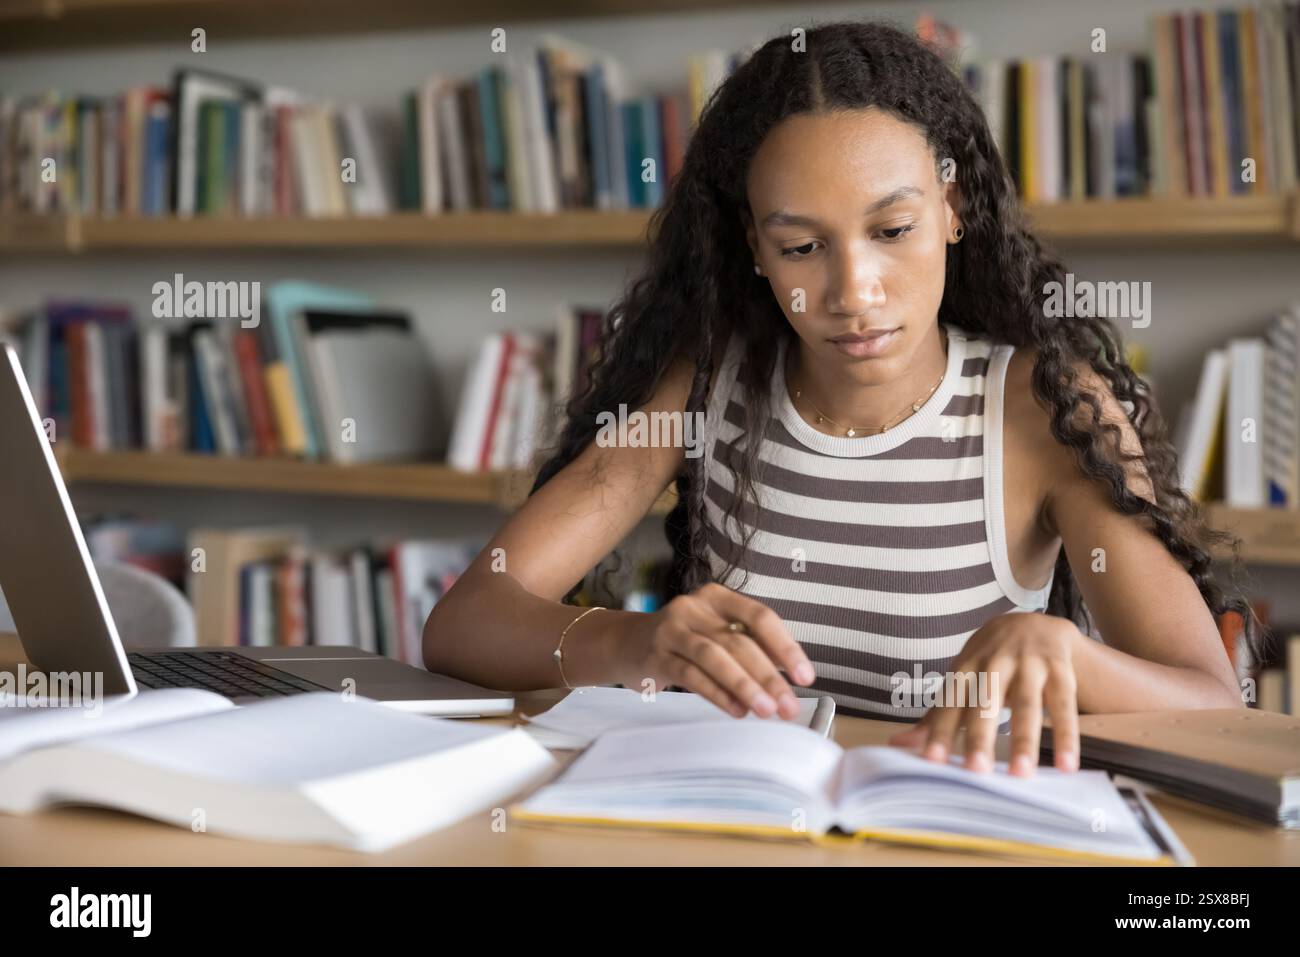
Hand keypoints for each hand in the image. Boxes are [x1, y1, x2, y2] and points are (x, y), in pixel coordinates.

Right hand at [616, 583, 815, 719]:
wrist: (625, 644)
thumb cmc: (683, 641)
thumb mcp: (714, 632)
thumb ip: (747, 648)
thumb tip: (788, 679)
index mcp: (717, 597)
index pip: (760, 617)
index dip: (786, 647)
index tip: (805, 677)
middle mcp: (694, 607)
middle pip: (739, 641)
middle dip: (769, 676)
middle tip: (789, 706)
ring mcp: (672, 629)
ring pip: (715, 657)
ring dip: (744, 685)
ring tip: (766, 710)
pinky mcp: (655, 655)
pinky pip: (691, 675)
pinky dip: (717, 694)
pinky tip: (736, 710)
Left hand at [886, 611, 1081, 776]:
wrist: (1032, 622)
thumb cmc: (988, 661)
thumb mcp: (962, 680)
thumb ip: (936, 716)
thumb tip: (898, 745)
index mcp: (965, 667)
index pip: (950, 702)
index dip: (940, 729)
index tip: (932, 759)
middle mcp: (995, 663)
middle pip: (985, 702)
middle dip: (980, 736)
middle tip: (976, 771)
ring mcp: (1029, 665)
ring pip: (1026, 704)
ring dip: (1025, 740)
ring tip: (1021, 773)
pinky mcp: (1059, 670)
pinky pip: (1065, 705)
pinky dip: (1067, 736)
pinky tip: (1066, 764)